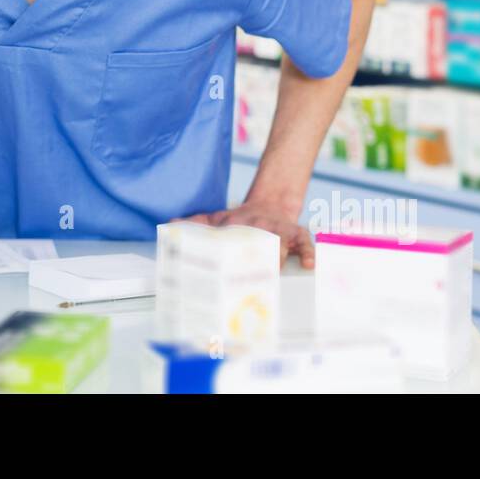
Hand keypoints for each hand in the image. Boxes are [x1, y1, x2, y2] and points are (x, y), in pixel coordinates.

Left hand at [181, 203, 314, 269]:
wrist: (268, 205)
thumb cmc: (239, 220)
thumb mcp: (216, 219)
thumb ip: (194, 223)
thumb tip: (170, 225)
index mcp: (238, 226)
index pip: (231, 237)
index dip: (225, 250)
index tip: (220, 266)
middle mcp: (258, 228)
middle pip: (258, 243)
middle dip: (256, 257)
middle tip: (251, 274)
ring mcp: (278, 230)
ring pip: (282, 243)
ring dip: (279, 256)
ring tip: (276, 269)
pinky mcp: (296, 233)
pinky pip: (305, 242)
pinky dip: (308, 252)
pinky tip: (309, 264)